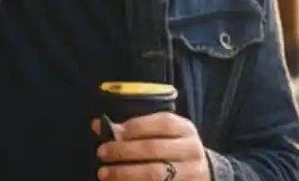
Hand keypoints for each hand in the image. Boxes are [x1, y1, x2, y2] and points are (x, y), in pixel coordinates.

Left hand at [93, 113, 208, 180]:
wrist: (200, 173)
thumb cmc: (171, 149)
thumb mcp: (160, 134)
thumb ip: (133, 129)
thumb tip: (98, 125)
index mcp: (185, 130)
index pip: (162, 124)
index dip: (136, 127)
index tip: (112, 132)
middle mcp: (191, 150)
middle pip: (155, 149)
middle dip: (124, 151)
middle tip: (102, 153)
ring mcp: (190, 174)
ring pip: (155, 174)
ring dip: (125, 174)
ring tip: (105, 173)